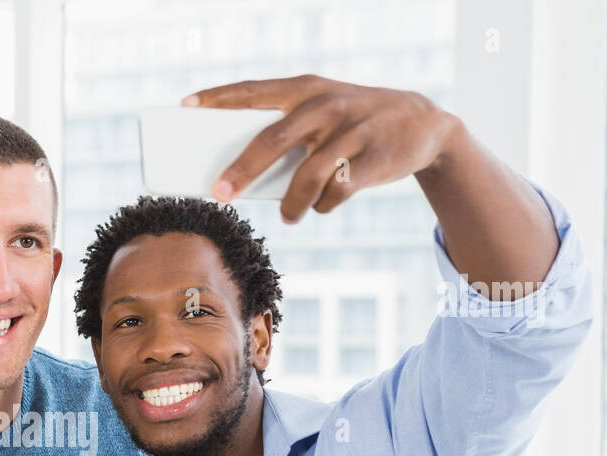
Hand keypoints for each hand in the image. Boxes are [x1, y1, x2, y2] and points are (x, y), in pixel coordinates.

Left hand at [183, 74, 462, 222]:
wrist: (422, 123)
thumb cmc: (351, 125)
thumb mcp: (320, 116)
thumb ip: (284, 135)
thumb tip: (240, 178)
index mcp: (305, 89)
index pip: (253, 91)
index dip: (218, 97)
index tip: (185, 106)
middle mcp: (326, 104)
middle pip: (273, 139)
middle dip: (242, 170)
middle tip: (219, 194)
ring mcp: (353, 129)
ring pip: (309, 174)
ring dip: (292, 203)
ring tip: (287, 216)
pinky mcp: (376, 157)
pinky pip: (338, 191)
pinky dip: (325, 205)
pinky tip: (323, 205)